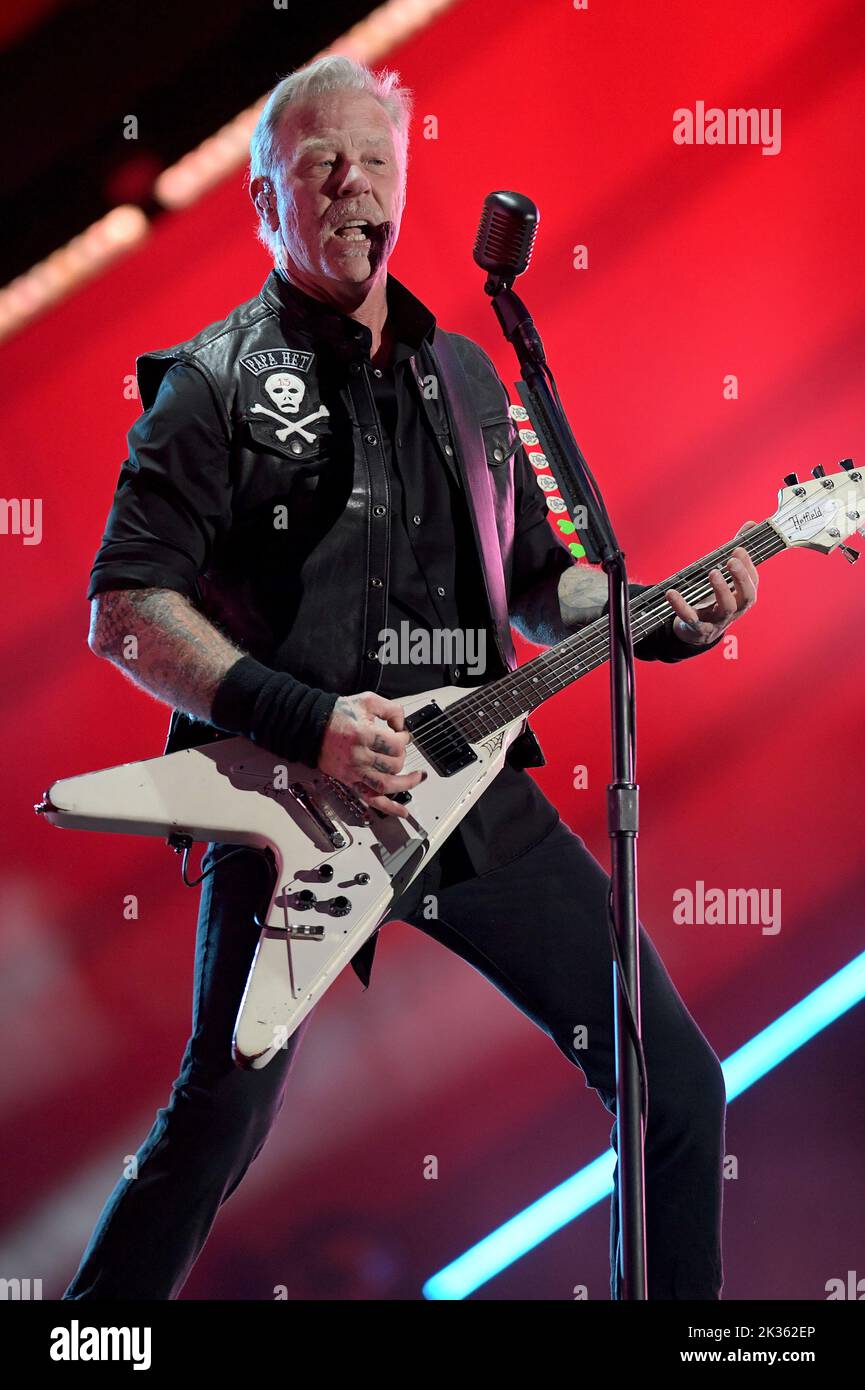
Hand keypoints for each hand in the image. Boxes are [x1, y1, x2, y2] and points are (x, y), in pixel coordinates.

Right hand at [318, 691, 424, 817]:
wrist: (311, 726)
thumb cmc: (337, 714)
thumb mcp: (367, 700)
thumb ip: (391, 709)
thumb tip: (402, 725)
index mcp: (363, 735)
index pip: (396, 744)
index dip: (404, 738)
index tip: (401, 734)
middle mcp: (359, 756)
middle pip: (394, 763)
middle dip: (401, 754)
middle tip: (398, 748)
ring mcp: (354, 771)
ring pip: (387, 784)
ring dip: (406, 783)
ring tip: (417, 778)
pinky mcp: (350, 781)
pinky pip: (372, 799)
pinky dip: (389, 808)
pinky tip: (402, 811)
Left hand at [665, 521, 759, 645]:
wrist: (697, 632)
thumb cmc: (715, 599)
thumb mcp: (727, 578)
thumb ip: (737, 553)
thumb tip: (750, 524)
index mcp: (742, 597)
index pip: (753, 583)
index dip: (749, 567)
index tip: (739, 548)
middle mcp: (734, 610)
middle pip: (745, 598)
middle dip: (740, 578)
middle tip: (731, 561)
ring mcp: (717, 621)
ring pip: (725, 609)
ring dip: (720, 590)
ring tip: (712, 573)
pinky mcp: (698, 629)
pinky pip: (690, 618)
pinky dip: (681, 606)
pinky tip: (671, 593)